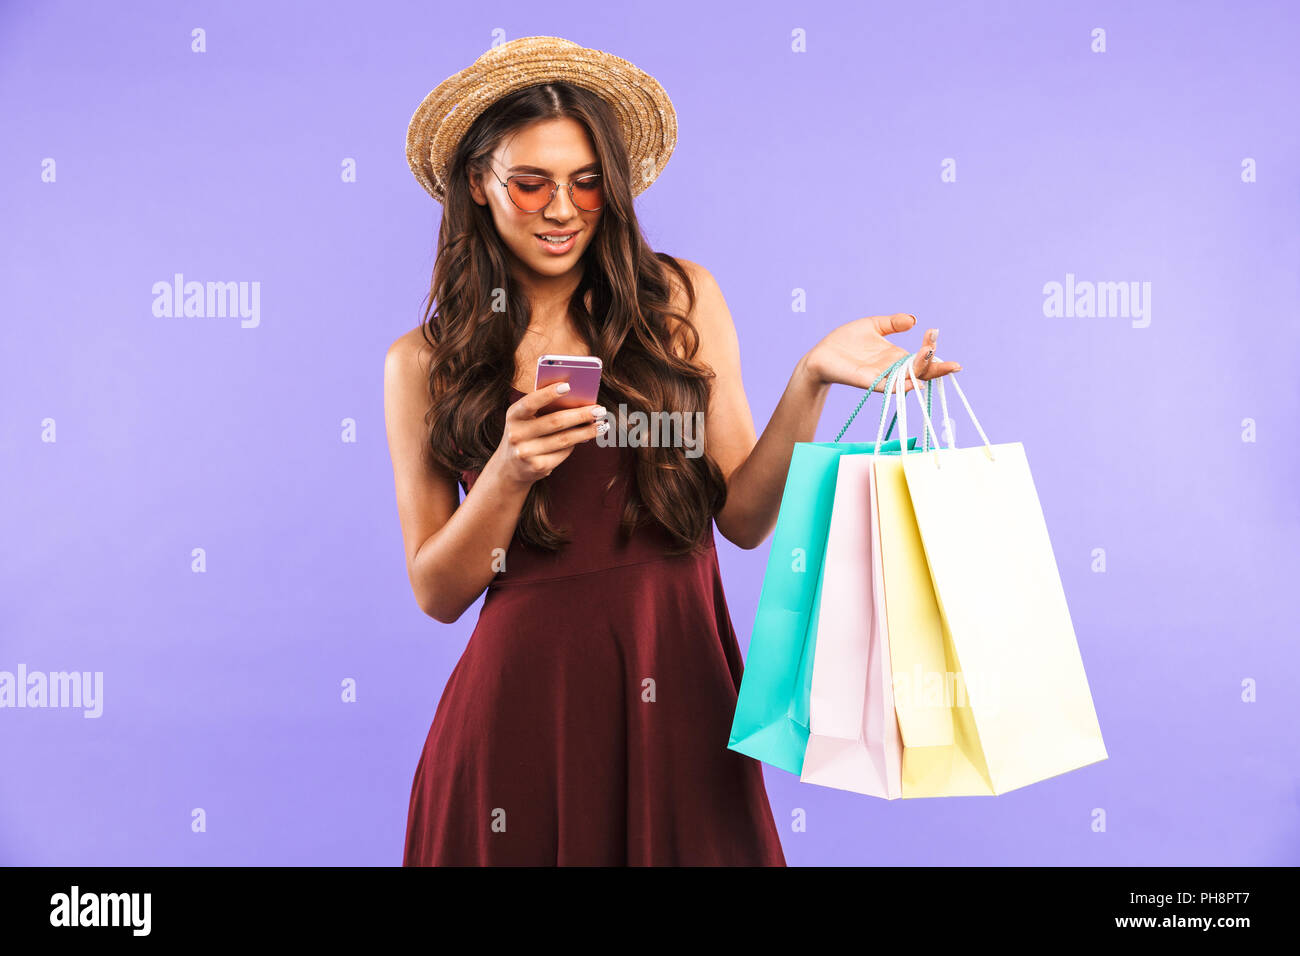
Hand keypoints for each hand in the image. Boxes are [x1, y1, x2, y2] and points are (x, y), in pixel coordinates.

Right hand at [490, 382, 608, 486]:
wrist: (511, 467)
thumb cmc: (526, 433)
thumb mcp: (526, 419)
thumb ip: (544, 408)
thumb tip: (578, 401)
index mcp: (513, 415)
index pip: (530, 402)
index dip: (548, 394)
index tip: (568, 386)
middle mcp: (516, 434)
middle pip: (555, 422)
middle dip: (580, 414)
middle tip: (600, 409)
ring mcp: (525, 453)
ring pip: (564, 439)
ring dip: (586, 431)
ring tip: (602, 425)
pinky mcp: (537, 467)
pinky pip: (563, 453)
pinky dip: (575, 444)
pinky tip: (585, 438)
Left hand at [803, 313, 961, 392]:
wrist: (822, 354)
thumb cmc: (846, 340)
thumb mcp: (873, 325)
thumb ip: (893, 323)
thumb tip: (914, 320)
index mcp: (897, 356)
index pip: (923, 357)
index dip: (934, 349)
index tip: (935, 333)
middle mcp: (894, 368)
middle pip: (923, 371)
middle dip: (938, 366)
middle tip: (948, 357)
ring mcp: (884, 377)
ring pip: (910, 378)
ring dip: (922, 368)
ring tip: (929, 353)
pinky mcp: (870, 383)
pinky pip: (890, 387)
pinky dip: (904, 385)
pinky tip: (916, 381)